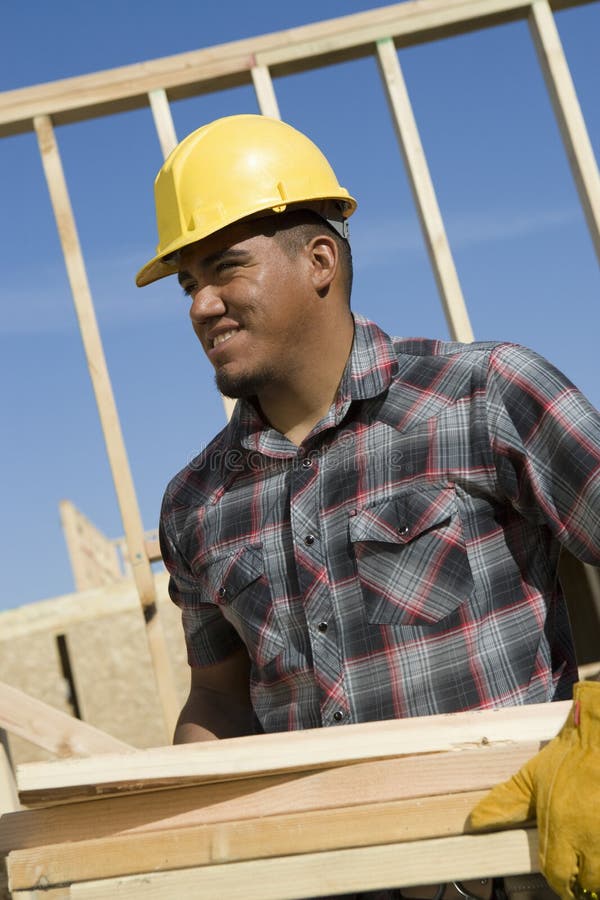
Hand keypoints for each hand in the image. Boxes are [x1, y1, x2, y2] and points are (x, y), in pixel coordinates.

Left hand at [468, 681, 599, 899]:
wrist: (599, 738)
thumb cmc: (566, 758)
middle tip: (579, 874)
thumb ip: (506, 803)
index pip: (558, 876)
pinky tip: (599, 844)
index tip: (559, 879)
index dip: (558, 882)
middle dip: (584, 884)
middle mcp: (589, 838)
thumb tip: (475, 821)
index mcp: (561, 828)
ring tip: (591, 863)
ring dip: (598, 873)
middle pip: (590, 884)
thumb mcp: (531, 778)